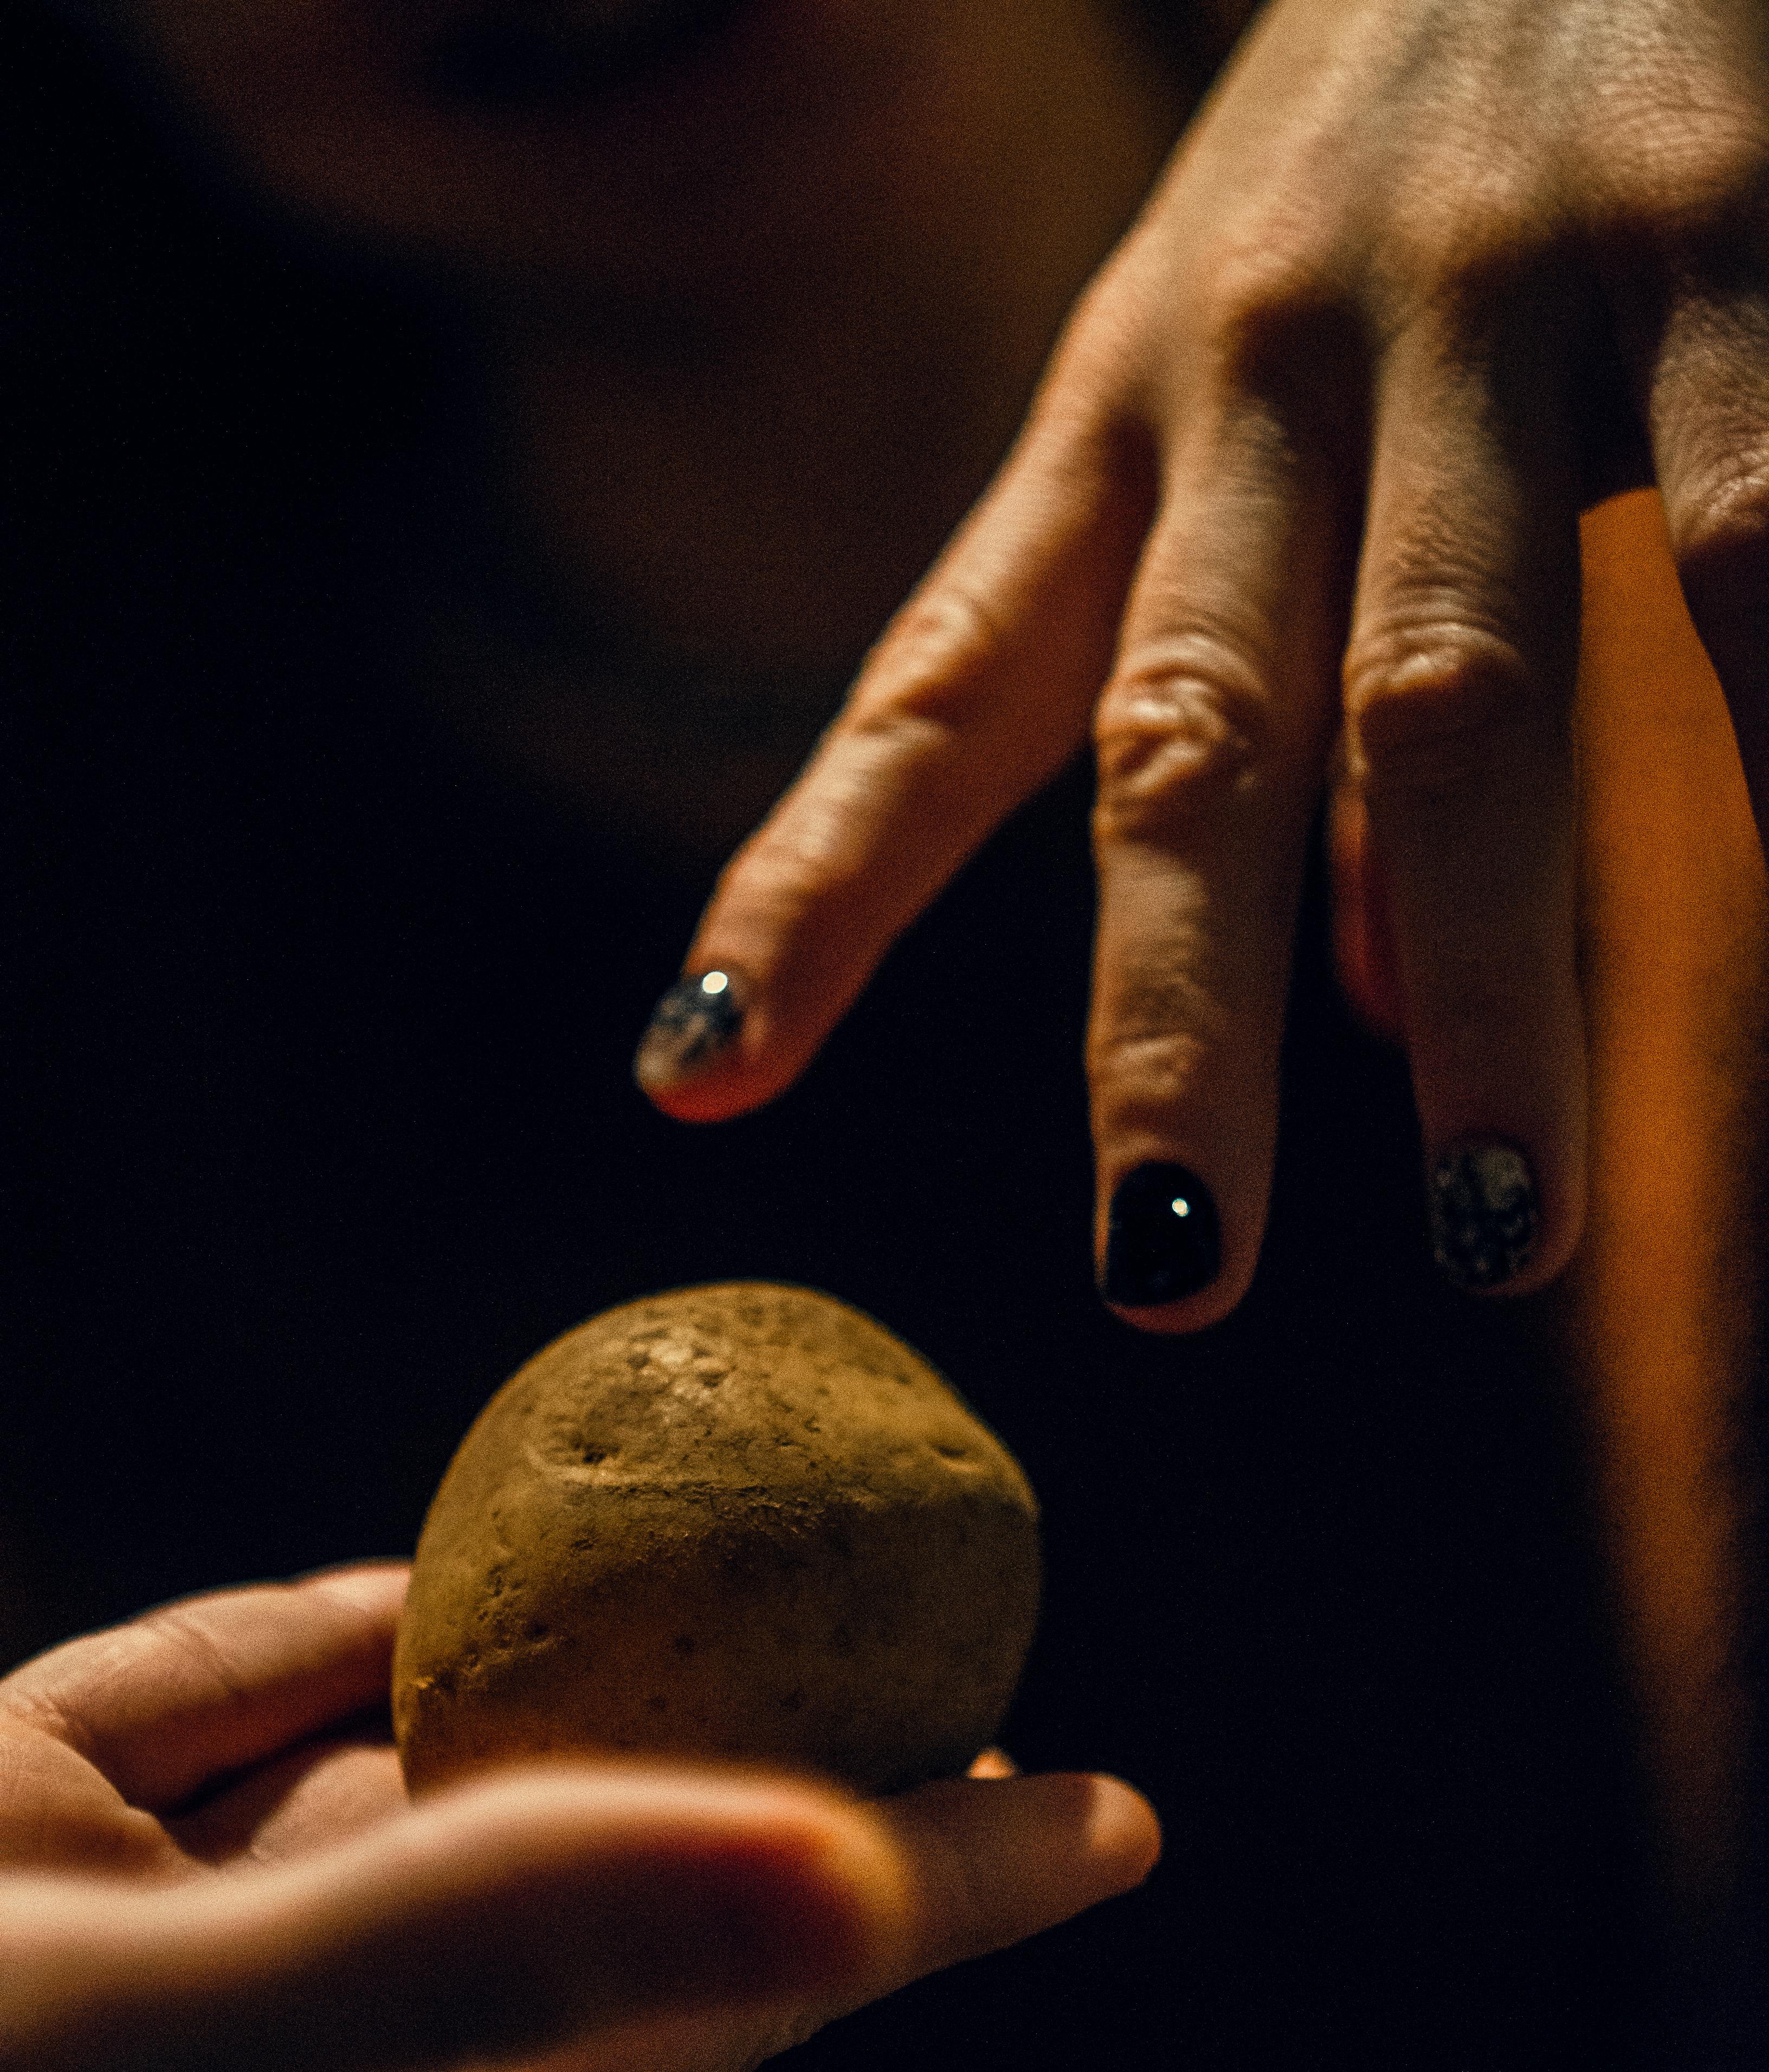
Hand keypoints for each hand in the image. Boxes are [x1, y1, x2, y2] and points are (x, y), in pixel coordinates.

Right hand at [0, 1566, 1155, 2071]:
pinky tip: (418, 1582)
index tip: (1120, 1809)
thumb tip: (848, 1894)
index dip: (941, 1896)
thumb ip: (488, 1942)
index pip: (737, 1990)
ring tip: (744, 1596)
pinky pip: (231, 1713)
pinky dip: (320, 1638)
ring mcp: (170, 1941)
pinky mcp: (45, 1837)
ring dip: (570, 1681)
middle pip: (617, 1869)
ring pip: (420, 1774)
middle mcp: (303, 2046)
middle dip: (792, 1774)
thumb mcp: (162, 2028)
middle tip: (968, 1675)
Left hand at [635, 0, 1768, 1317]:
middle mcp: (1269, 357)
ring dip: (1483, 985)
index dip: (814, 889)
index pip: (940, 678)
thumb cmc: (1414, 161)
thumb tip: (1357, 1003)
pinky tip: (1762, 971)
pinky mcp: (1727, 228)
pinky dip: (1754, 753)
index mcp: (1128, 397)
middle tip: (1165, 1269)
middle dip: (1173, 1025)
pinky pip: (1752, 546)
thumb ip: (1292, 681)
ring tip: (1491, 1228)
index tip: (697, 1075)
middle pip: (1193, 741)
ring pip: (1458, 703)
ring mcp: (1495, 297)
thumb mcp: (1274, 386)